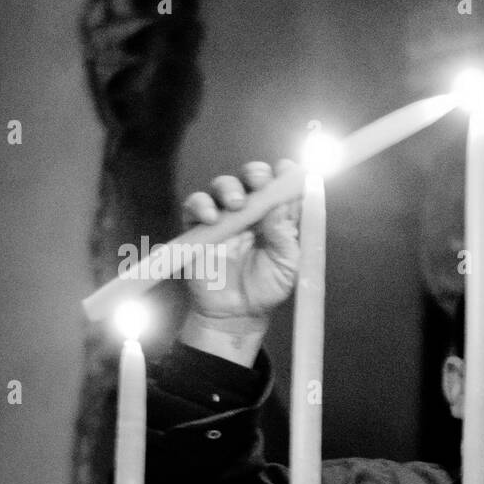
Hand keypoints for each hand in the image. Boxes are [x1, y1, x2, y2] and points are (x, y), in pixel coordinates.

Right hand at [180, 159, 299, 321]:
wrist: (238, 313)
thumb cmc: (268, 287)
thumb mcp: (288, 265)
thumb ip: (287, 236)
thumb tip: (284, 205)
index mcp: (277, 215)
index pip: (281, 185)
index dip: (285, 174)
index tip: (289, 170)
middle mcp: (252, 210)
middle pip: (252, 177)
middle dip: (257, 173)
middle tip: (260, 183)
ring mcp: (224, 216)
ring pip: (223, 185)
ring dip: (230, 187)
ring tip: (237, 203)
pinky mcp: (198, 227)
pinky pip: (195, 205)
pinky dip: (202, 205)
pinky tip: (212, 217)